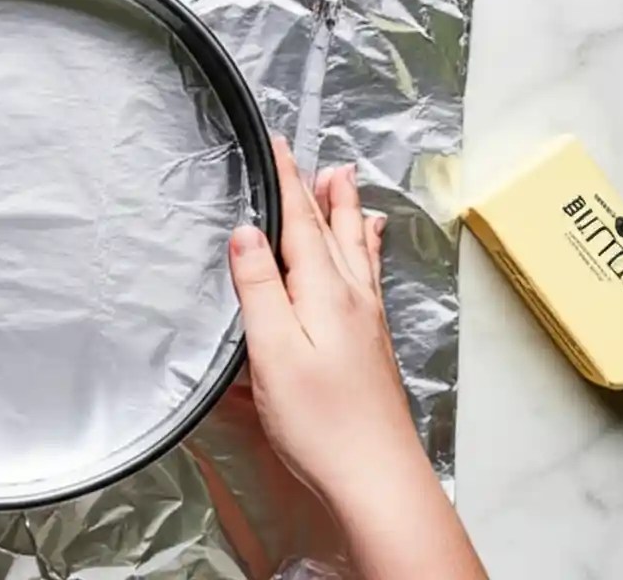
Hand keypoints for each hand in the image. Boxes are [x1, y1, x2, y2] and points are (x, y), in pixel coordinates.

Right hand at [228, 137, 417, 502]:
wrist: (376, 477)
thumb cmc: (320, 420)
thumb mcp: (274, 349)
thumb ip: (259, 287)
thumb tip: (246, 232)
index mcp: (325, 293)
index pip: (303, 223)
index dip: (289, 182)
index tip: (280, 146)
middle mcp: (352, 300)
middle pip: (336, 232)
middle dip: (326, 193)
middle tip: (325, 160)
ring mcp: (367, 324)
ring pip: (357, 254)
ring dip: (349, 218)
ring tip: (351, 190)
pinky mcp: (372, 349)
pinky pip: (368, 280)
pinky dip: (365, 256)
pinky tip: (366, 265)